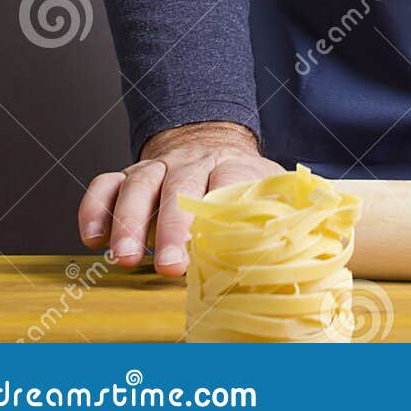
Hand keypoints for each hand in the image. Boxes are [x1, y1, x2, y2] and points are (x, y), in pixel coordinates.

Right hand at [77, 121, 282, 276]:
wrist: (210, 143)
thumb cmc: (241, 184)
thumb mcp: (269, 190)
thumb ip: (286, 210)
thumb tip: (320, 235)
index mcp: (231, 165)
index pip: (227, 179)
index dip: (219, 213)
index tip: (213, 248)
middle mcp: (191, 162)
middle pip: (179, 186)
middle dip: (171, 227)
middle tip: (169, 266)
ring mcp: (157, 167)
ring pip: (138, 184)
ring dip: (128, 222)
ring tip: (124, 258)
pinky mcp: (127, 176)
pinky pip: (105, 184)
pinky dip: (95, 208)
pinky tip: (91, 238)